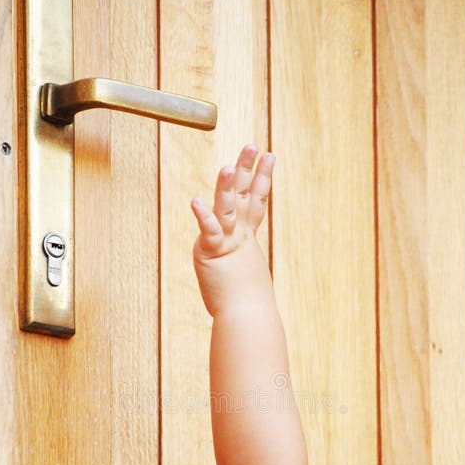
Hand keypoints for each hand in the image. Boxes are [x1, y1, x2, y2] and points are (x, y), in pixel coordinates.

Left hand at [191, 144, 274, 315]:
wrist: (246, 318)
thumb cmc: (247, 305)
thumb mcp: (244, 278)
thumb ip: (240, 268)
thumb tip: (245, 276)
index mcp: (246, 239)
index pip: (257, 202)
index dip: (263, 178)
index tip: (269, 156)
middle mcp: (238, 236)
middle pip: (245, 195)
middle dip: (249, 169)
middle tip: (254, 145)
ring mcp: (226, 242)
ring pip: (227, 207)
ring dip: (226, 185)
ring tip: (228, 165)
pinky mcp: (212, 253)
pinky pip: (208, 232)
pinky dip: (202, 217)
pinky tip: (195, 201)